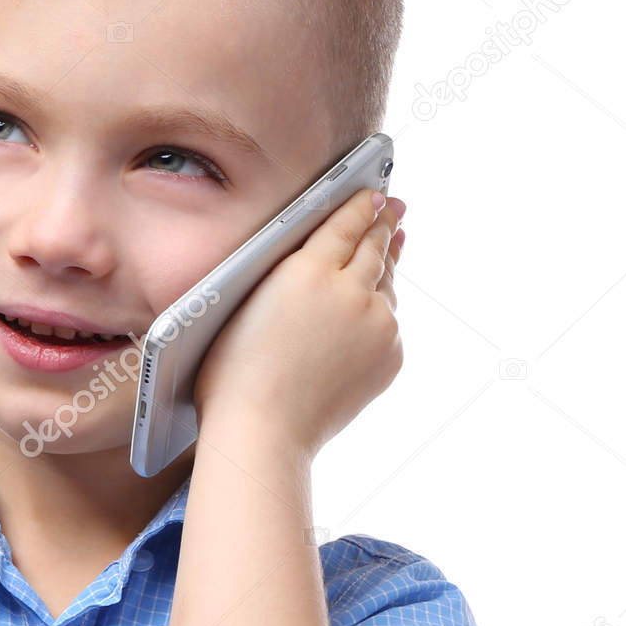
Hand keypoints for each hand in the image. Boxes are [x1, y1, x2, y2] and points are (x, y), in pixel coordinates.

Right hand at [191, 187, 405, 458]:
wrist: (263, 432)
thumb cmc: (234, 374)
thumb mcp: (244, 304)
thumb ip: (285, 270)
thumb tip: (316, 258)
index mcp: (307, 270)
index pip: (345, 223)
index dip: (360, 204)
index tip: (373, 193)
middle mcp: (351, 291)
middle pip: (375, 246)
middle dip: (383, 224)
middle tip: (392, 208)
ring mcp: (377, 324)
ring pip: (388, 285)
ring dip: (387, 266)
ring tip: (390, 248)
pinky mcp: (390, 355)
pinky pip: (390, 323)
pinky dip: (382, 312)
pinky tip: (376, 306)